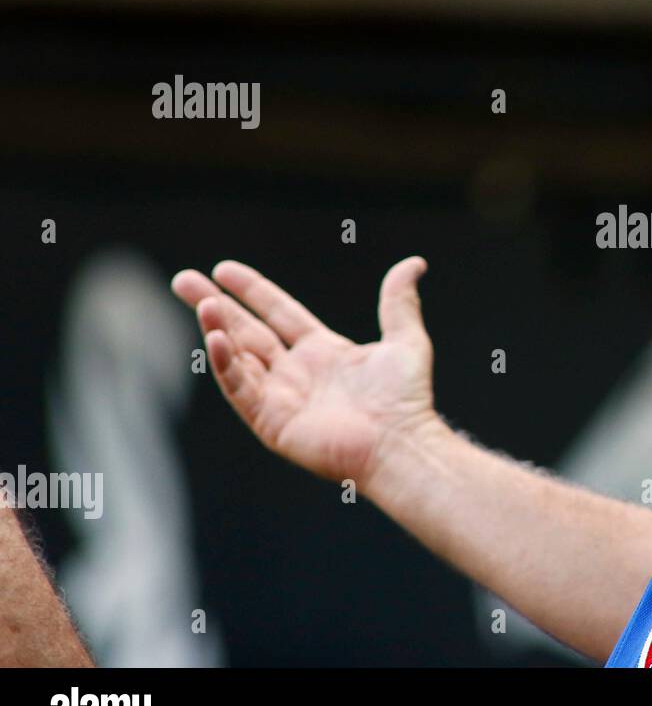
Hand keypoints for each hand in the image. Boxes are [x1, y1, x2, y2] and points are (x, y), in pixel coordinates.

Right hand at [170, 257, 440, 487]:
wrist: (402, 442)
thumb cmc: (407, 399)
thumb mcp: (406, 339)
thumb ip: (399, 302)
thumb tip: (414, 263)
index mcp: (323, 351)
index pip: (278, 312)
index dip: (251, 291)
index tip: (224, 269)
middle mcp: (297, 373)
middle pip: (247, 331)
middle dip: (215, 305)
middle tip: (183, 280)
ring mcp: (282, 398)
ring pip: (238, 358)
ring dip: (217, 330)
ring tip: (202, 304)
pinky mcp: (273, 423)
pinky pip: (241, 390)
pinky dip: (226, 366)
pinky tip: (214, 339)